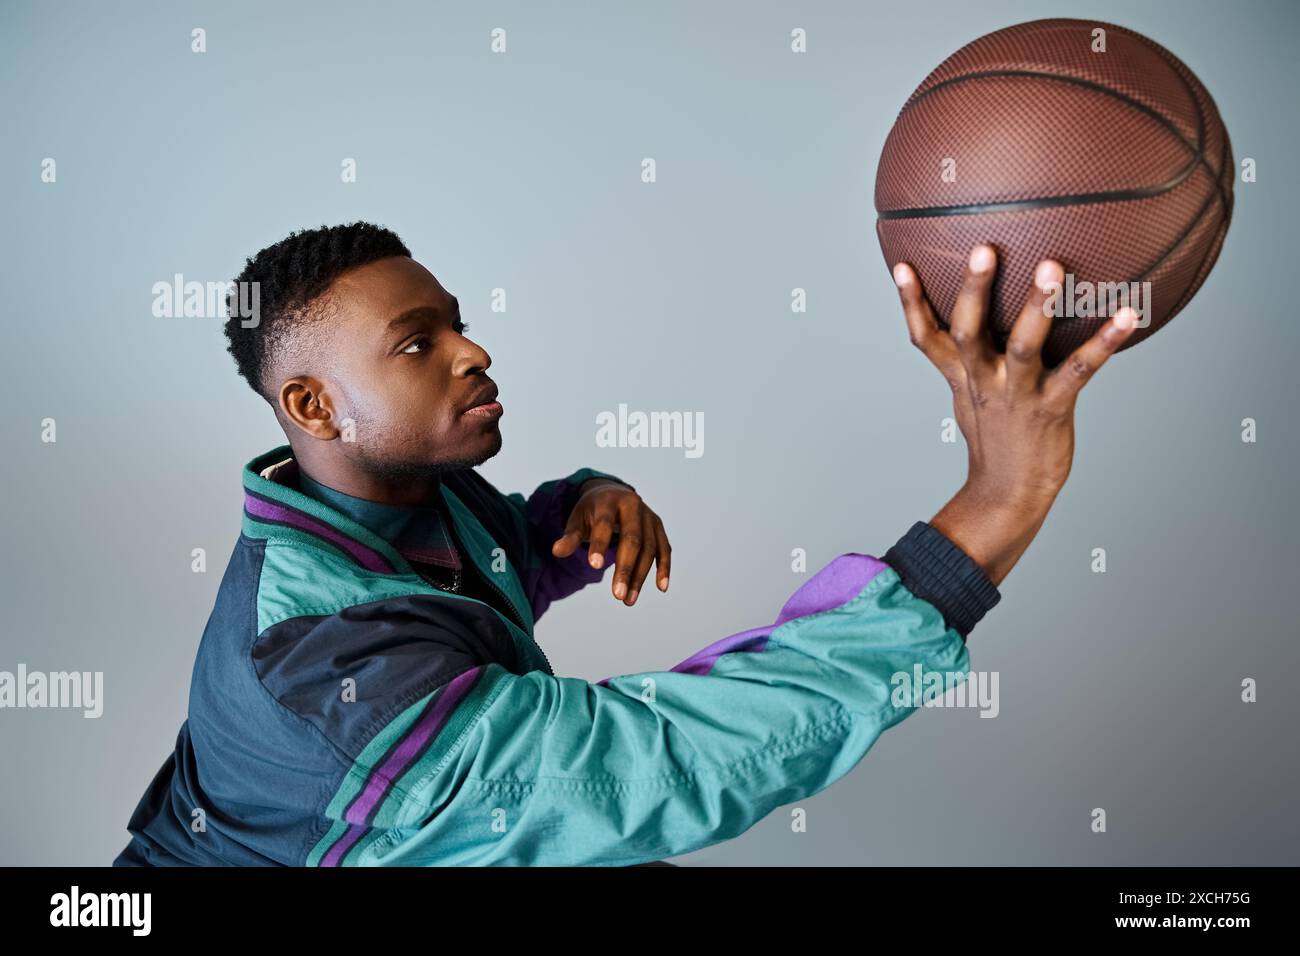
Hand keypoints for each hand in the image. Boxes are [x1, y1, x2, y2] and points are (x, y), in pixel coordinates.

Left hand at [551, 480, 671, 604]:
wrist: (613, 493)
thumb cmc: (593, 511)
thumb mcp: (578, 519)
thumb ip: (570, 536)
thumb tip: (557, 551)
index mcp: (609, 501)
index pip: (605, 524)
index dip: (600, 544)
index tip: (594, 567)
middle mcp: (633, 505)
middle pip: (632, 539)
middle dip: (625, 568)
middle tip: (617, 595)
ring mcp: (649, 516)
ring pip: (649, 548)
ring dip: (640, 576)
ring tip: (628, 600)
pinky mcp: (658, 527)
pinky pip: (664, 549)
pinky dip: (664, 568)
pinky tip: (661, 588)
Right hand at [892, 244, 1135, 584]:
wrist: (1009, 493)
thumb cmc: (995, 436)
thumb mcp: (968, 394)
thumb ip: (966, 356)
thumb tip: (968, 317)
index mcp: (962, 375)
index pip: (926, 337)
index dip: (911, 302)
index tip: (902, 264)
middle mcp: (984, 381)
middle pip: (969, 332)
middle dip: (974, 290)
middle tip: (983, 249)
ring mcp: (1017, 395)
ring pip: (1023, 346)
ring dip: (1036, 306)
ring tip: (1052, 268)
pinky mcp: (1051, 408)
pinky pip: (1079, 370)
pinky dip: (1105, 342)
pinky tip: (1127, 314)